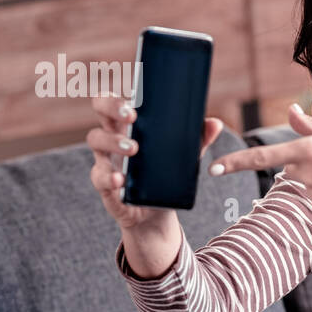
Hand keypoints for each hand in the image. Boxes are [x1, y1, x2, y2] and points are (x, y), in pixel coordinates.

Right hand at [88, 92, 224, 229]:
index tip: (134, 104)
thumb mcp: (182, 157)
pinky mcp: (105, 185)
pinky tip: (120, 181)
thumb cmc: (164, 174)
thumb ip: (197, 140)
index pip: (111, 103)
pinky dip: (109, 178)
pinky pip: (100, 178)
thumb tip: (215, 123)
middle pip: (100, 113)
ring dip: (113, 142)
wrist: (156, 212)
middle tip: (131, 117)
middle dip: (110, 109)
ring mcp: (106, 161)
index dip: (115, 99)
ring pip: (96, 141)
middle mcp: (111, 139)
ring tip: (134, 149)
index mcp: (126, 127)